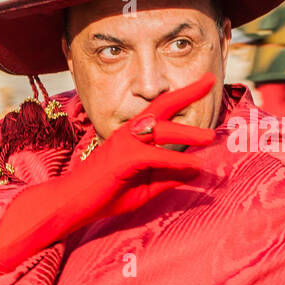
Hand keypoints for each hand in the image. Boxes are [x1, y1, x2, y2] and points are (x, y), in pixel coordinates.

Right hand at [90, 73, 215, 184]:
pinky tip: (195, 165)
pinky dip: (177, 160)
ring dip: (188, 132)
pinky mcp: (123, 158)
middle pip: (162, 107)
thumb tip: (196, 170)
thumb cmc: (106, 194)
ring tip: (211, 136)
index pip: (161, 107)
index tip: (206, 81)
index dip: (183, 93)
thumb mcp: (146, 186)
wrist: (73, 203)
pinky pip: (156, 156)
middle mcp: (129, 132)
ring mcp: (125, 142)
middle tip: (211, 82)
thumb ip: (169, 176)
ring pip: (162, 130)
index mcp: (134, 134)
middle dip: (187, 93)